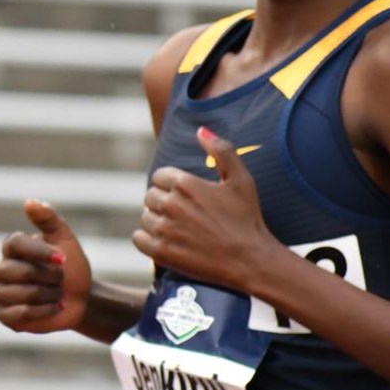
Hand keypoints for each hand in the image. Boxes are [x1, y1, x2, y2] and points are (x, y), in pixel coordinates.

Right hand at [0, 200, 90, 333]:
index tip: (62, 259)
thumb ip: (48, 219)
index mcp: (12, 247)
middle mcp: (1, 268)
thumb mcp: (65, 239)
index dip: (39, 252)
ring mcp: (0, 293)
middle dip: (50, 278)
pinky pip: (18, 314)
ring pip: (21, 294)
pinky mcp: (4, 315)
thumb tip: (29, 202)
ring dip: (49, 296)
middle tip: (61, 280)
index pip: (14, 244)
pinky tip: (53, 307)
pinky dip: (42, 312)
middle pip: (19, 272)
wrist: (81, 299)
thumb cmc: (71, 267)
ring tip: (57, 295)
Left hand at [133, 127, 274, 288]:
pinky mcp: (161, 251)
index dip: (172, 185)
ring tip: (181, 229)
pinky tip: (166, 241)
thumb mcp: (241, 179)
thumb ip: (221, 150)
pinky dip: (147, 239)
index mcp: (186, 183)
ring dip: (157, 221)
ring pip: (145, 217)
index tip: (187, 196)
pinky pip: (138, 239)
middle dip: (164, 202)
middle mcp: (171, 204)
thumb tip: (201, 129)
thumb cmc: (247, 219)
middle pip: (150, 196)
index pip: (160, 176)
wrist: (250, 260)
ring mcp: (164, 229)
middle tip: (186, 215)